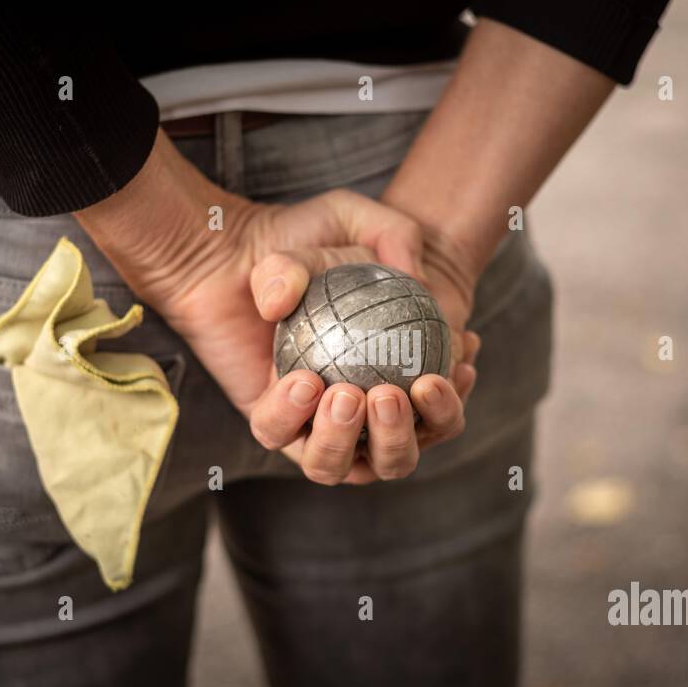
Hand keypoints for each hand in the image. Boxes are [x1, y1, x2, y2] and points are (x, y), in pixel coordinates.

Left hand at [75, 137, 477, 483]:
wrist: (231, 253)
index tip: (457, 367)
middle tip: (395, 393)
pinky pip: (288, 440)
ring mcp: (316, 426)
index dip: (450, 405)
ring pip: (352, 468)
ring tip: (351, 395)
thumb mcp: (354, 218)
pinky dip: (299, 419)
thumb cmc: (301, 238)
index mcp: (394, 379)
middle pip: (402, 456)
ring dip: (358, 442)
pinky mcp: (271, 425)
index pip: (438, 413)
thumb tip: (418, 282)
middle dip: (408, 435)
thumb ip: (395, 234)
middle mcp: (360, 415)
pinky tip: (305, 381)